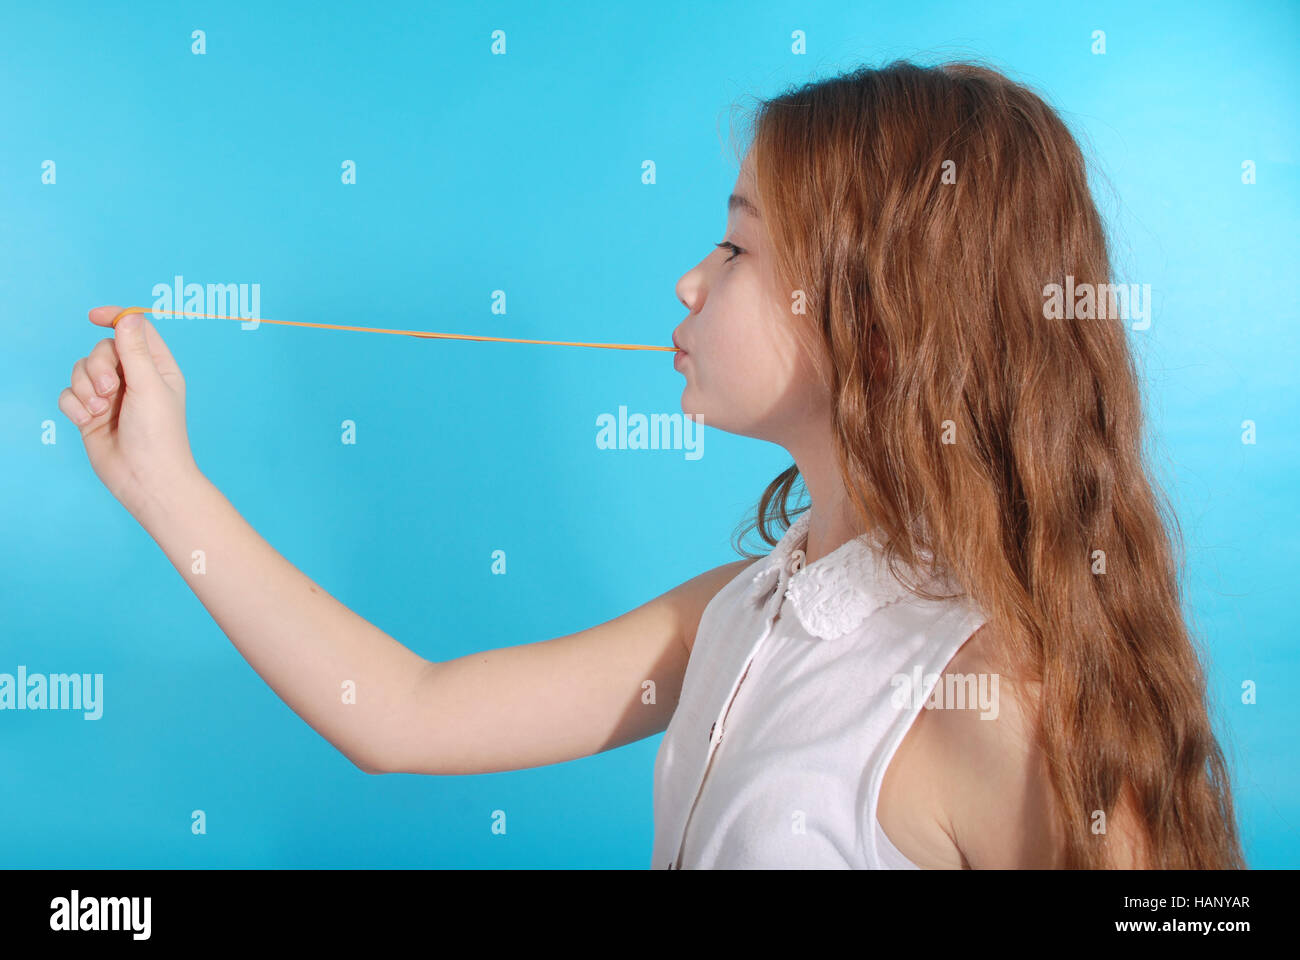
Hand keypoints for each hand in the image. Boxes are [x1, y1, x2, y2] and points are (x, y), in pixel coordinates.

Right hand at [58, 306, 199, 514]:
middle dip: (98, 366)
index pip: (135, 330)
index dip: (115, 319)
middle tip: (109, 390)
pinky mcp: (90, 413)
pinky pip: (68, 394)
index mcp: (157, 368)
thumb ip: (134, 350)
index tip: (93, 317)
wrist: (144, 478)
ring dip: (85, 388)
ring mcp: (111, 396)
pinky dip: (74, 405)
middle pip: (102, 349)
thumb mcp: (149, 386)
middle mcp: (134, 379)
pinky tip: (86, 421)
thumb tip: (127, 316)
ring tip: (100, 410)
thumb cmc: (158, 434)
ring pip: (81, 370)